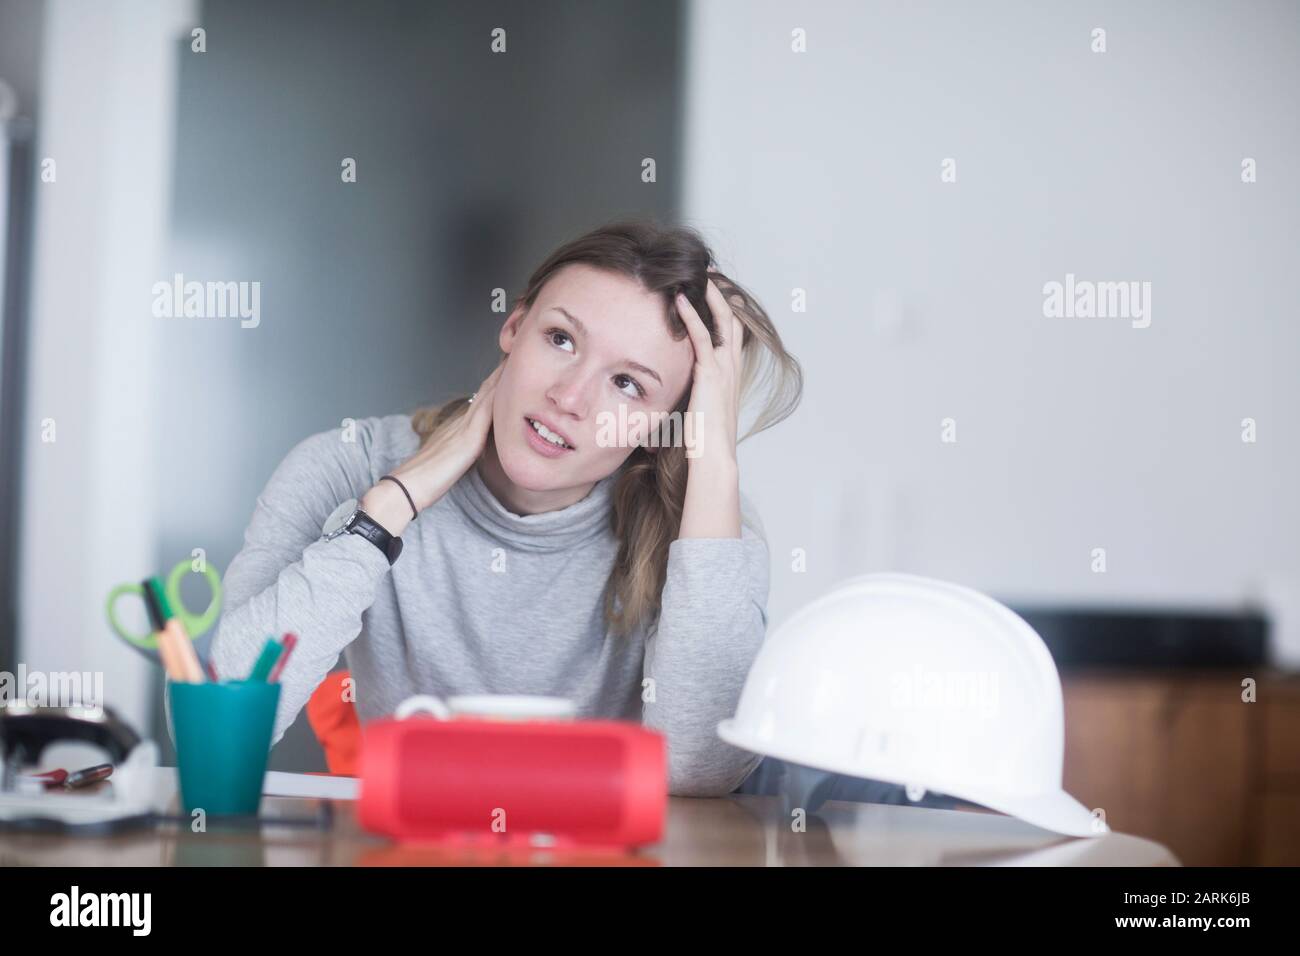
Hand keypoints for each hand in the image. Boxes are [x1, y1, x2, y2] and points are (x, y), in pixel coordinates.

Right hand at [362, 358, 504, 532]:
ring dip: (501, 377)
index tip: (507, 370)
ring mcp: (463, 428)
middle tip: (514, 354)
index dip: (494, 384)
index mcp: (458, 427)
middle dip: (500, 374)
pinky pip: (486, 412)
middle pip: (485, 391)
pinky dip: (497, 395)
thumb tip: (474, 452)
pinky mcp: (467, 440)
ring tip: (514, 359)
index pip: (481, 400)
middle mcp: (460, 421)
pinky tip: (507, 385)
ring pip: (487, 395)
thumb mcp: (449, 462)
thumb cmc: (424, 481)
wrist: (406, 487)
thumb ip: (462, 453)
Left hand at [675, 279, 743, 464]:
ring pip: (722, 322)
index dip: (726, 311)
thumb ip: (696, 394)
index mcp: (731, 375)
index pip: (732, 335)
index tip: (715, 293)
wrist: (714, 456)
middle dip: (722, 295)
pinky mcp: (710, 374)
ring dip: (710, 296)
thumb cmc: (705, 440)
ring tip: (699, 276)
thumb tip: (681, 391)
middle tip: (710, 274)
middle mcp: (732, 368)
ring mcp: (724, 369)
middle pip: (732, 320)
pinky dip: (691, 316)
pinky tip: (679, 300)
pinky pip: (701, 337)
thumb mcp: (701, 409)